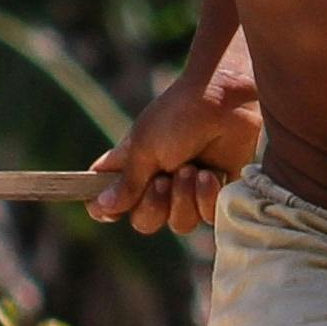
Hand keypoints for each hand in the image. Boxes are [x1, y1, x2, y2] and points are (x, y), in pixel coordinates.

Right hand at [87, 61, 263, 236]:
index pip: (109, 200)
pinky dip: (206, 198)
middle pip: (145, 222)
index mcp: (133, 167)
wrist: (226, 101)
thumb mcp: (144, 148)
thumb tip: (100, 207)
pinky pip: (207, 217)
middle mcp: (157, 182)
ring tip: (192, 169)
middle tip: (163, 179)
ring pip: (179, 224)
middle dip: (154, 206)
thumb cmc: (178, 116)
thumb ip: (127, 183)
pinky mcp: (216, 192)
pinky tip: (210, 175)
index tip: (110, 212)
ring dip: (183, 198)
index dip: (107, 210)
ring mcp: (188, 190)